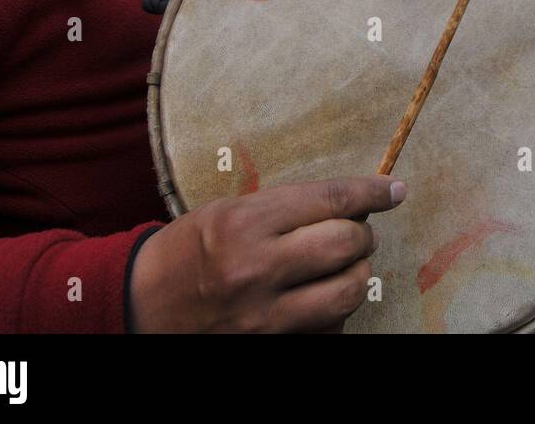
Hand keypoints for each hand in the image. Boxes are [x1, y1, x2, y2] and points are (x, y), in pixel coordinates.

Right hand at [129, 175, 405, 332]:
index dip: (371, 192)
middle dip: (362, 235)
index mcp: (245, 223)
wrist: (141, 303)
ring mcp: (263, 314)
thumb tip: (352, 203)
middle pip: (346, 244)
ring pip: (348, 290)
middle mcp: (256, 268)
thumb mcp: (230, 211)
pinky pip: (330, 327)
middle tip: (353, 233)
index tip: (394, 190)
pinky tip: (318, 297)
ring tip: (341, 266)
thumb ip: (288, 207)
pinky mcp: (269, 343)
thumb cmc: (190, 249)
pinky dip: (335, 311)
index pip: (330, 200)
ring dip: (356, 274)